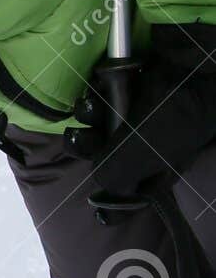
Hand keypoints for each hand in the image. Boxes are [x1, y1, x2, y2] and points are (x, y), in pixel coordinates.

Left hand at [89, 24, 215, 197]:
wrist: (193, 63)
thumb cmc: (172, 116)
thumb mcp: (141, 154)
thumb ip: (113, 175)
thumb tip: (98, 181)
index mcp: (158, 169)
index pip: (135, 197)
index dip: (116, 208)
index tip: (98, 214)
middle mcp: (148, 145)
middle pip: (108, 155)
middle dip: (88, 147)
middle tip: (84, 136)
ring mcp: (140, 116)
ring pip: (101, 125)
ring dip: (89, 116)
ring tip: (89, 107)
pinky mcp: (134, 88)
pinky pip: (104, 96)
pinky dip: (96, 93)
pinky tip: (96, 88)